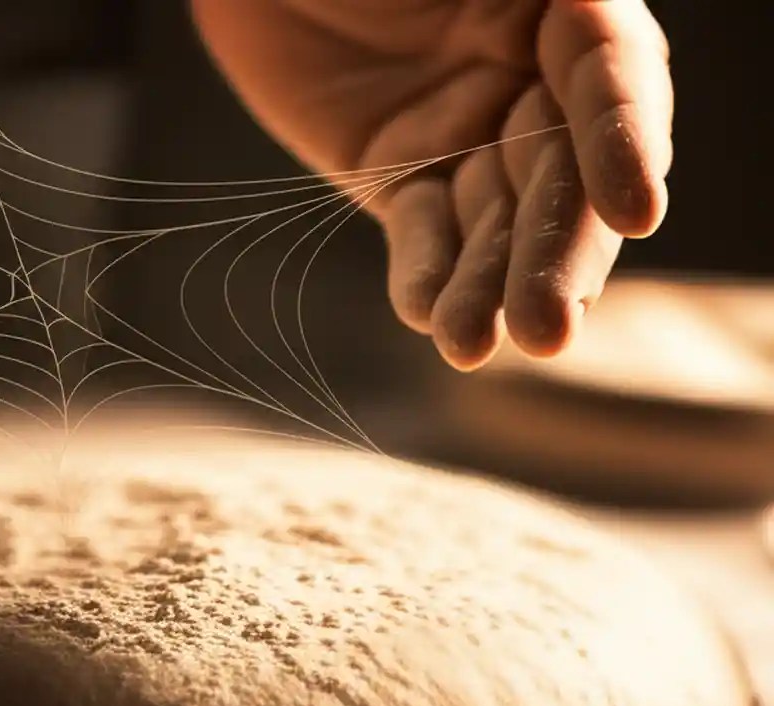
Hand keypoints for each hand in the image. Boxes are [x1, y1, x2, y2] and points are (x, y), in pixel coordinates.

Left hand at [193, 0, 672, 369]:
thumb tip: (595, 28)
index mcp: (565, 10)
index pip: (613, 79)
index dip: (625, 144)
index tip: (635, 212)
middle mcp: (532, 83)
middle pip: (560, 176)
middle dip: (556, 254)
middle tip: (550, 329)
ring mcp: (465, 135)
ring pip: (495, 222)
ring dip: (490, 289)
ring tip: (472, 345)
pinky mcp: (397, 175)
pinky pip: (421, 232)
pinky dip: (428, 278)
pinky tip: (432, 319)